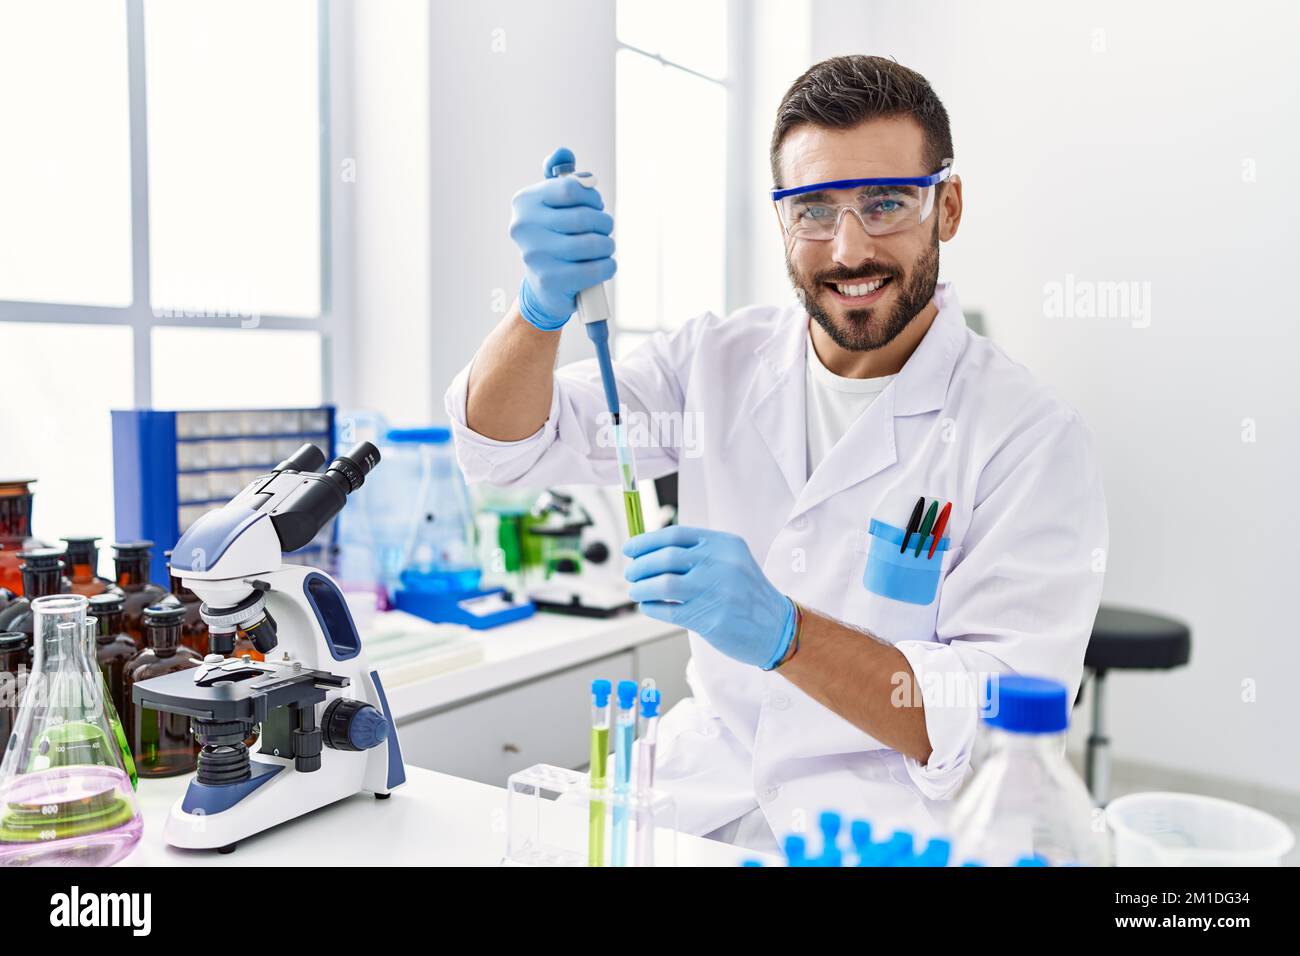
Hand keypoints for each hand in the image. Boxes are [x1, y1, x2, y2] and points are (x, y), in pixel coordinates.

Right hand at [509, 146, 616, 330]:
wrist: (544, 287)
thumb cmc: (554, 238)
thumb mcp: (552, 205)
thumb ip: (560, 177)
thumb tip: (563, 153)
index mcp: (525, 202)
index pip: (572, 188)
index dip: (592, 197)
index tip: (595, 205)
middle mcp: (524, 226)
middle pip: (585, 217)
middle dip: (604, 223)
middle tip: (604, 229)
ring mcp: (535, 255)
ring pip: (593, 244)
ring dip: (608, 246)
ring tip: (605, 248)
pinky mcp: (550, 280)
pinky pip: (595, 269)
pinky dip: (607, 266)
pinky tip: (604, 265)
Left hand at [624, 526, 795, 668]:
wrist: (777, 627)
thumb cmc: (745, 593)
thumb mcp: (731, 561)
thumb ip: (697, 553)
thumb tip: (650, 551)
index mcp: (725, 544)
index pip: (675, 535)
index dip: (646, 541)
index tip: (629, 549)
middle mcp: (721, 564)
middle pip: (665, 558)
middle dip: (639, 566)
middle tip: (630, 573)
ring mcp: (717, 592)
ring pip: (663, 585)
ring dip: (641, 587)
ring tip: (635, 591)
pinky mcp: (711, 619)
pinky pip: (669, 611)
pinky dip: (651, 607)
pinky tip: (647, 606)